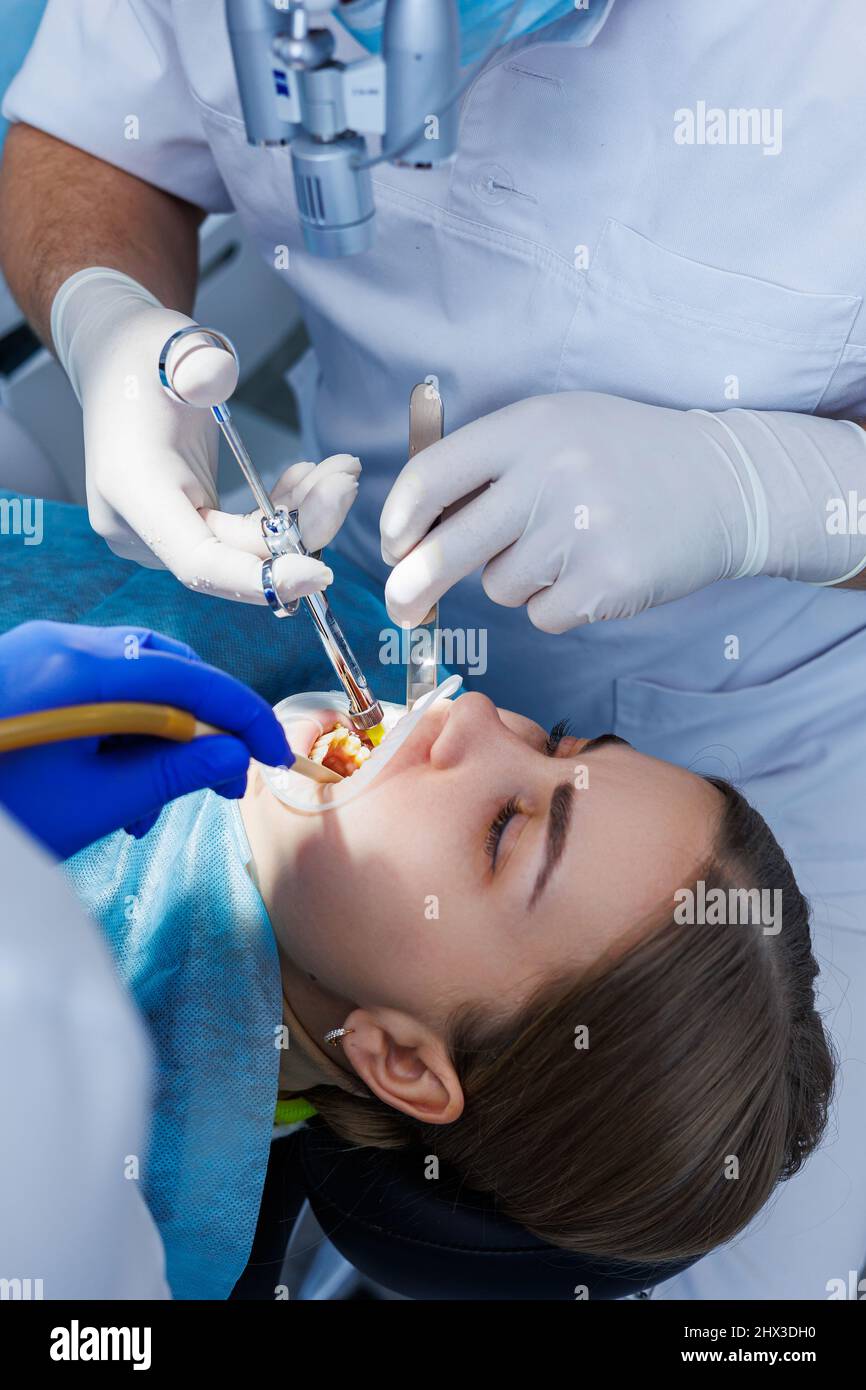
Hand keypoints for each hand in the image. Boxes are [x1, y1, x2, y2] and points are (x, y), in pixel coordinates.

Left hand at [0, 622, 291, 857]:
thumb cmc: (1, 812)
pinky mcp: (22, 669)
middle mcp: (60, 642)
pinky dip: (120, 728)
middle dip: (201, 726)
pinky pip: (94, 685)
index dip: (242, 715)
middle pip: (165, 667)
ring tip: (150, 807)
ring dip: (159, 734)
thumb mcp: (92, 803)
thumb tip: (231, 757)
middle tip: (223, 784)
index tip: (274, 755)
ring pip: (132, 679)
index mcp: (80, 669)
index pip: (190, 677)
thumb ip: (172, 774)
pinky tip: (113, 785)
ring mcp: (37, 651)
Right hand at [51, 268, 359, 602]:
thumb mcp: (173, 345)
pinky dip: (278, 514)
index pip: (198, 561)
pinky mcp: (181, 529)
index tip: (320, 573)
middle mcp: (138, 526)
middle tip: (348, 482)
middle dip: (302, 527)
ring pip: (244, 549)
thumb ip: (197, 364)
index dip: (259, 578)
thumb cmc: (144, 351)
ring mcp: (158, 534)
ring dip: (299, 517)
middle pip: (234, 556)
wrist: (118, 359)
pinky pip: (241, 536)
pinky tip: (307, 479)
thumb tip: (217, 377)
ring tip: (340, 473)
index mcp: (131, 488)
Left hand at [380, 391, 865, 631]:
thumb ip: (488, 466)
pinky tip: (592, 571)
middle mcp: (550, 475)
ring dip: (518, 580)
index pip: (431, 477)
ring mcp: (580, 532)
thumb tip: (411, 533)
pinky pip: (541, 615)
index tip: (393, 545)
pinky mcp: (607, 583)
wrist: (724, 484)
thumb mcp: (557, 428)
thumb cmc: (623, 458)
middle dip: (413, 585)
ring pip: (498, 587)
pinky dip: (556, 605)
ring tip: (567, 546)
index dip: (399, 520)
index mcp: (528, 427)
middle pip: (446, 549)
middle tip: (401, 606)